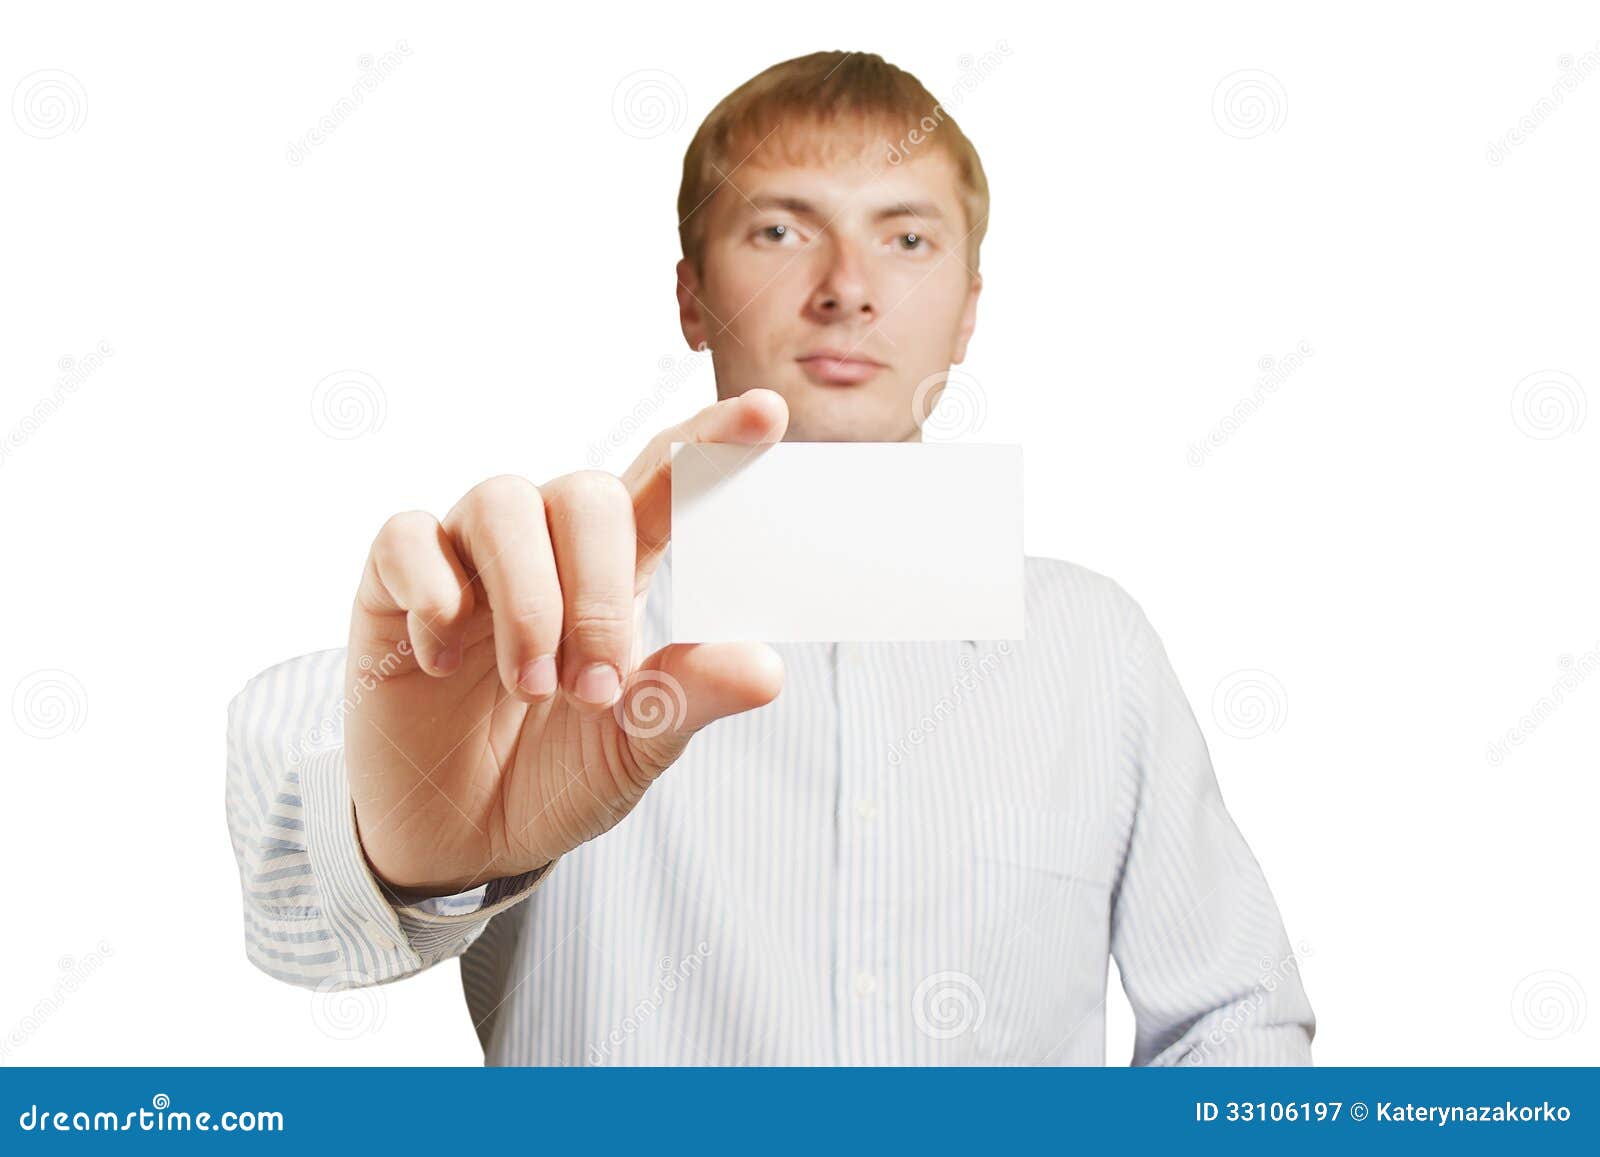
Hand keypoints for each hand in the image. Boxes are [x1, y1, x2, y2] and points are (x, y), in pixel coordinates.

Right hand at [343, 389, 788, 894]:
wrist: (456, 839)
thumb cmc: (554, 776)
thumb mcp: (632, 750)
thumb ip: (688, 700)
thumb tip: (767, 668)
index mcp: (616, 572)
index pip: (666, 482)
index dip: (710, 442)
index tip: (767, 413)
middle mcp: (544, 546)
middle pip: (585, 494)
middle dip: (597, 592)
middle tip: (591, 689)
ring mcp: (465, 557)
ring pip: (502, 502)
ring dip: (527, 600)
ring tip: (528, 686)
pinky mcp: (390, 582)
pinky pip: (407, 537)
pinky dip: (434, 593)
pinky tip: (443, 659)